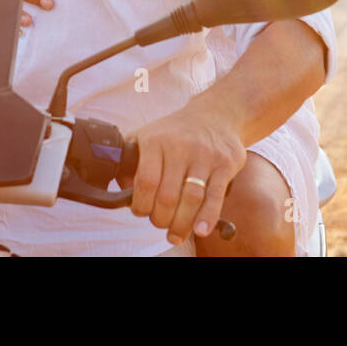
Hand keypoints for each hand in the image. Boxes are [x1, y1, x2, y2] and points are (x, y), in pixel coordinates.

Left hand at [120, 105, 245, 246]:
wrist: (216, 114)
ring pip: (191, 198)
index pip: (146, 181)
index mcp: (156, 141)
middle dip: (161, 218)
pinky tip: (200, 230)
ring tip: (175, 233)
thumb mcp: (148, 135)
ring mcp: (204, 155)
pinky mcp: (225, 164)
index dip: (141, 204)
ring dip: (181, 223)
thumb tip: (121, 190)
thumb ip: (131, 161)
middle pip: (168, 195)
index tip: (141, 212)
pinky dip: (207, 217)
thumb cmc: (177, 132)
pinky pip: (216, 195)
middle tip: (160, 223)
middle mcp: (180, 147)